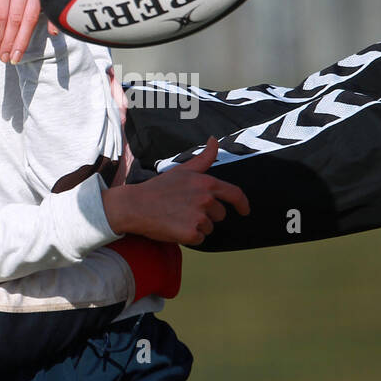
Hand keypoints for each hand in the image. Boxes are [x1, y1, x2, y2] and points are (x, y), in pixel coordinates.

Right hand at [101, 138, 250, 244]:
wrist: (136, 206)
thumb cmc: (159, 188)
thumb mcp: (183, 170)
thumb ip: (204, 158)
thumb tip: (215, 140)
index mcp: (206, 183)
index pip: (234, 194)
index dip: (243, 204)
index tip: (245, 211)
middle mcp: (205, 200)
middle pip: (220, 214)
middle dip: (207, 214)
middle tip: (185, 209)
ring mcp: (199, 217)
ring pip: (209, 228)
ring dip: (197, 226)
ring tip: (178, 217)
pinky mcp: (190, 234)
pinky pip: (199, 239)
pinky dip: (189, 237)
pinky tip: (175, 227)